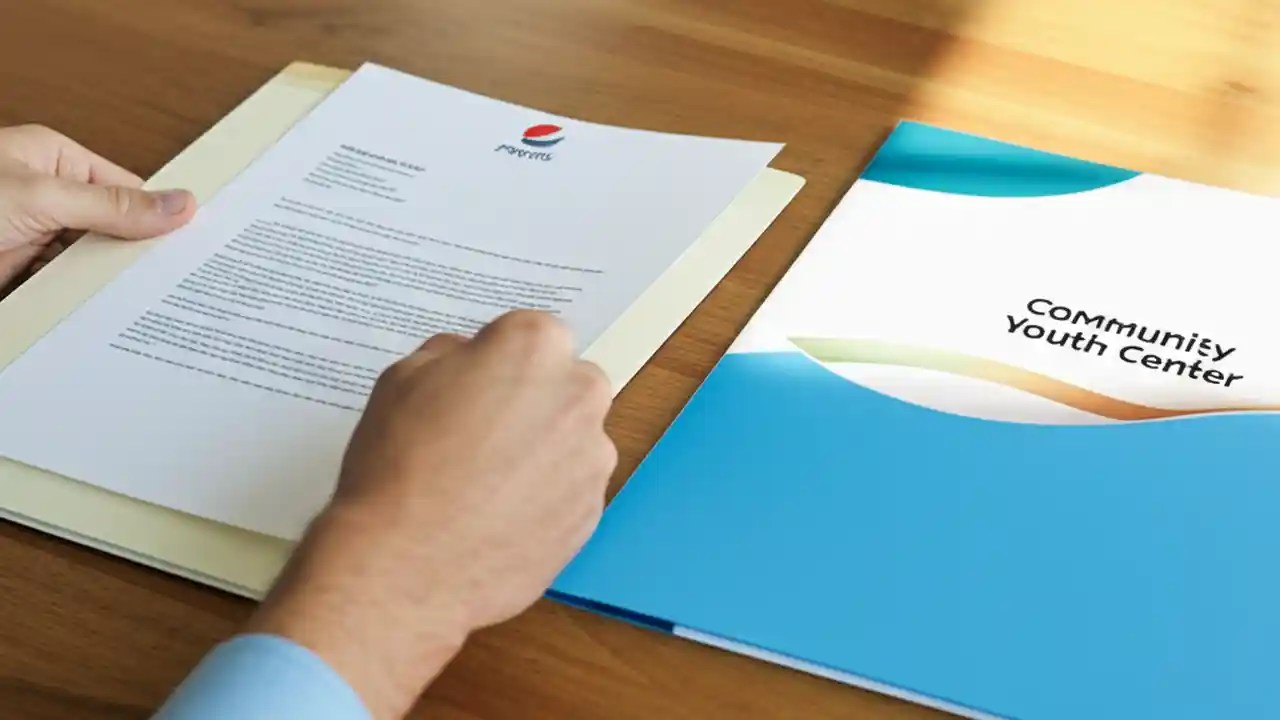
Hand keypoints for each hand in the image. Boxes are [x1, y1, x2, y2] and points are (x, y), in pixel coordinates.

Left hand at [0, 124, 195, 288]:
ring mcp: (36, 232)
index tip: (192, 239)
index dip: (158, 214)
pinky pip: (66, 281)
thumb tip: (178, 204)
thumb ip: (112, 205)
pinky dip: (82, 295)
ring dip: (109, 276)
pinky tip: (107, 306)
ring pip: (93, 257)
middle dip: (137, 250)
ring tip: (148, 295)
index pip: (127, 188)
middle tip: (177, 275)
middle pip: (115, 225)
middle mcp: (49, 194)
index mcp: (55, 159)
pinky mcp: (24, 266)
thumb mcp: (41, 196)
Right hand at [248, 311, 617, 718]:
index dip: (496, 362)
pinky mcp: (593, 514)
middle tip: (479, 436)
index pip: (530, 335)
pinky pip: (570, 492)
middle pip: (565, 384)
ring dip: (542, 453)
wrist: (406, 567)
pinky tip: (498, 520)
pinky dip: (544, 500)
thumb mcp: (402, 378)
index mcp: (536, 346)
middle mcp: (580, 395)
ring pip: (572, 441)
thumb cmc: (398, 464)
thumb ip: (452, 356)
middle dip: (532, 401)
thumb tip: (473, 362)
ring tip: (485, 488)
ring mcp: (593, 458)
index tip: (470, 388)